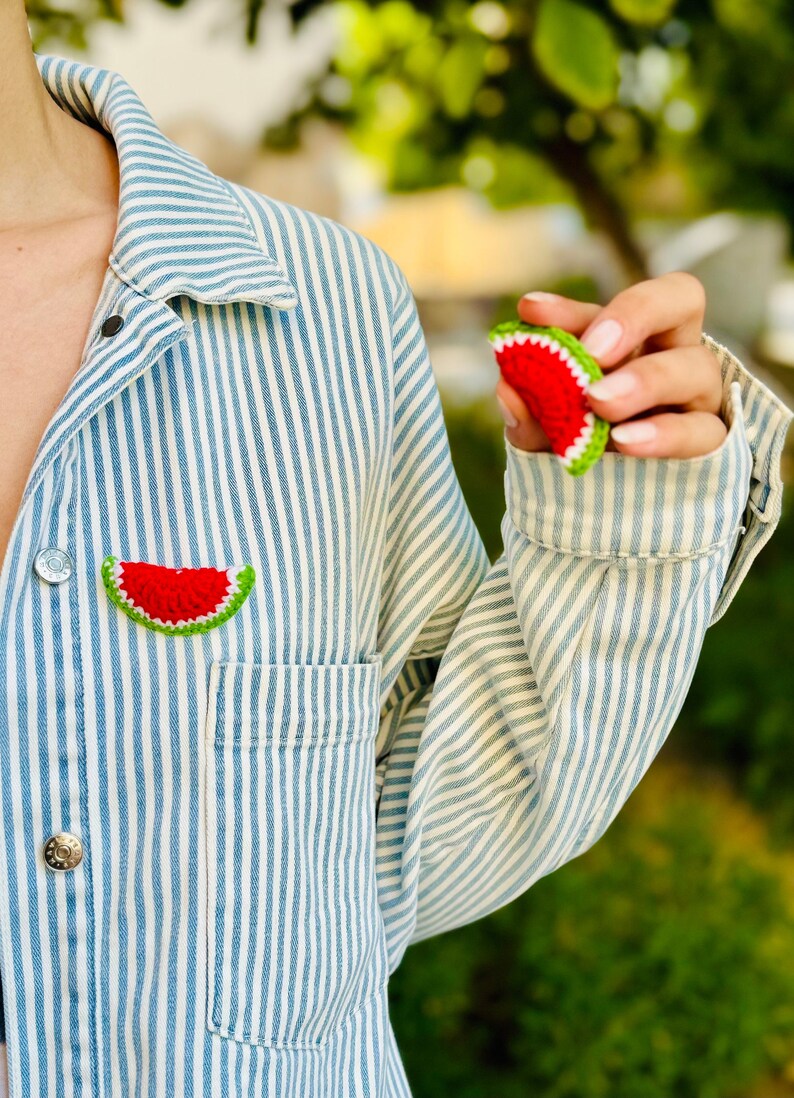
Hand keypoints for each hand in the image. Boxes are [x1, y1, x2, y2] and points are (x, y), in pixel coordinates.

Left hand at [495, 272, 726, 458]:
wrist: (600, 518)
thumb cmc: (573, 454)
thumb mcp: (541, 434)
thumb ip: (528, 413)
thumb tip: (507, 390)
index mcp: (630, 337)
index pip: (609, 306)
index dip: (571, 308)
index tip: (530, 313)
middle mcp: (671, 353)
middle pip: (680, 299)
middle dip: (632, 316)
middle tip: (589, 352)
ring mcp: (696, 397)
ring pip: (697, 366)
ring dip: (646, 380)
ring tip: (600, 402)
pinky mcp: (709, 441)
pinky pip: (703, 431)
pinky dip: (663, 433)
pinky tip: (623, 442)